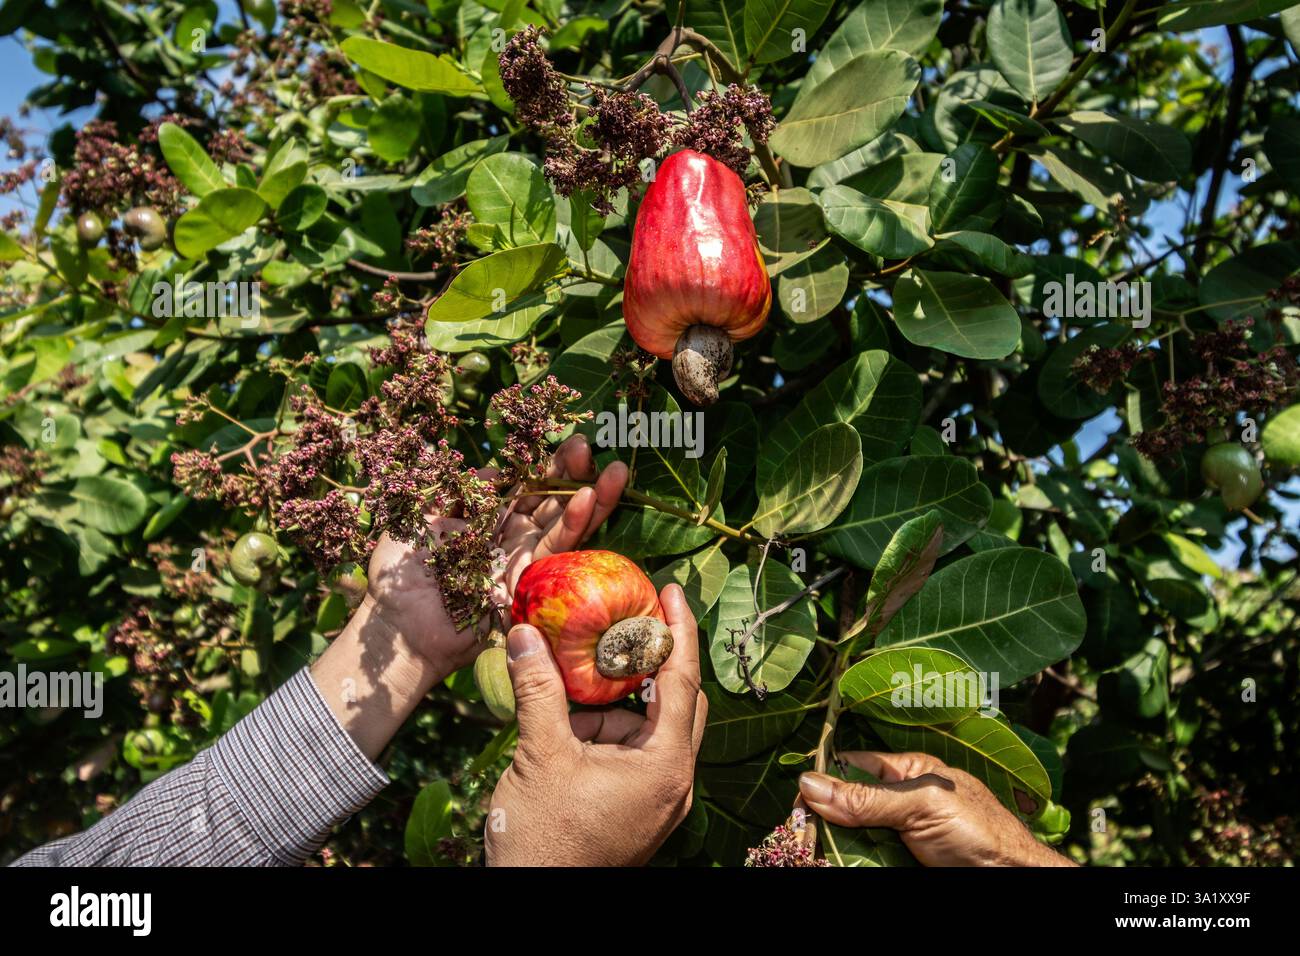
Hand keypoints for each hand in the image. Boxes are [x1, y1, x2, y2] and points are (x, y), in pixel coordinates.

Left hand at [312, 435, 626, 759]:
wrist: (401, 630)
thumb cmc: (398, 577)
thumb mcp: (415, 517)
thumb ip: (449, 489)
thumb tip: (490, 468)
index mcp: (477, 518)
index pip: (517, 483)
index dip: (537, 464)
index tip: (555, 441)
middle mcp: (504, 536)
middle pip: (545, 498)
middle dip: (568, 472)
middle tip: (587, 446)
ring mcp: (519, 558)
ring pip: (561, 520)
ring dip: (588, 493)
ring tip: (614, 469)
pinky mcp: (529, 581)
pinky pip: (558, 548)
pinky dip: (577, 522)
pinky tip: (590, 497)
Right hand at [485, 584, 705, 865]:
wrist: (534, 901)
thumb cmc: (544, 839)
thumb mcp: (540, 755)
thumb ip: (538, 690)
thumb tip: (524, 634)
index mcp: (665, 765)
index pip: (684, 682)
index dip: (679, 631)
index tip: (672, 593)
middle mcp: (674, 782)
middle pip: (677, 703)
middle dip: (648, 666)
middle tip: (622, 629)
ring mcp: (659, 801)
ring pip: (650, 731)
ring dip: (615, 707)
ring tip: (570, 696)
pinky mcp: (640, 812)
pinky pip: (635, 757)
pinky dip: (608, 736)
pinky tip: (570, 732)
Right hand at [798, 752, 1074, 866]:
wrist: (1011, 878)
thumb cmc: (980, 832)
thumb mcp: (921, 805)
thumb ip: (868, 797)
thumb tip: (809, 784)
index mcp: (906, 773)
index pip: (850, 768)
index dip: (821, 781)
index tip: (797, 803)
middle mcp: (898, 803)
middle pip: (844, 807)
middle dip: (822, 819)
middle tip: (799, 837)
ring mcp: (898, 836)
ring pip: (850, 837)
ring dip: (832, 845)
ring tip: (812, 853)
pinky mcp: (898, 862)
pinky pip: (863, 859)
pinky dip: (848, 861)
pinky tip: (833, 862)